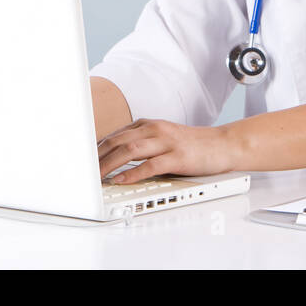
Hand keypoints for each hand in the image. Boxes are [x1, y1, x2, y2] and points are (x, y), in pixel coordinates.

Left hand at [97, 118, 239, 183]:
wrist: (223, 144)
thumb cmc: (192, 145)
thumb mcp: (162, 138)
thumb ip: (141, 143)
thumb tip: (114, 157)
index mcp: (148, 125)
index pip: (115, 135)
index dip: (96, 148)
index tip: (82, 161)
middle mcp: (155, 130)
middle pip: (118, 140)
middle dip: (97, 156)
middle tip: (83, 170)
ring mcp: (166, 142)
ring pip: (130, 150)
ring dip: (109, 164)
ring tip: (96, 177)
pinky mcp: (177, 157)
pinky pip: (150, 165)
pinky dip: (132, 174)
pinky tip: (121, 181)